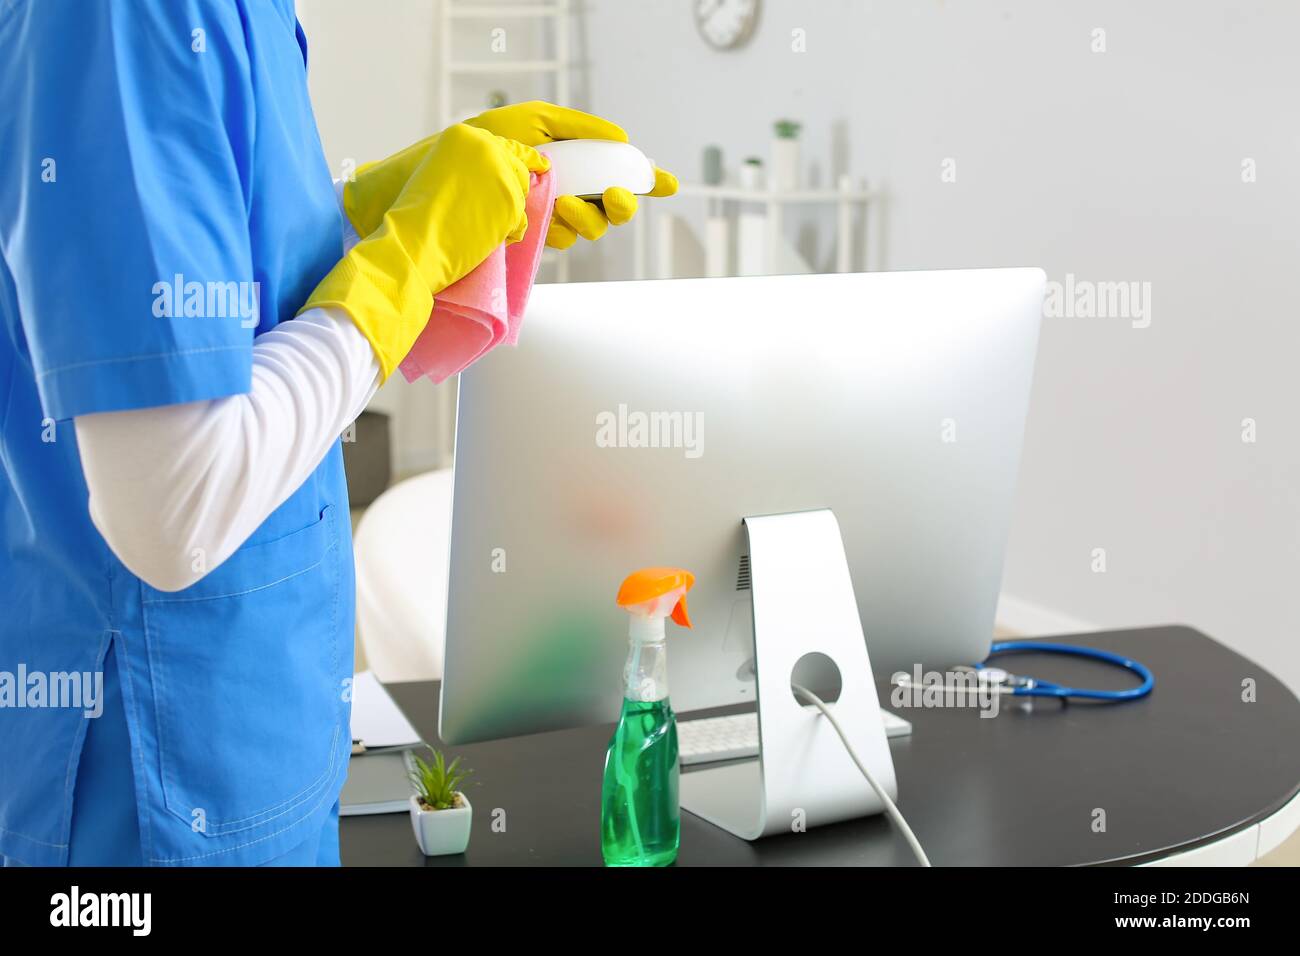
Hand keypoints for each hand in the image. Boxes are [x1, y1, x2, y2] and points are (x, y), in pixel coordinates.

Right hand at [303, 124, 547, 380]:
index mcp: (464, 135)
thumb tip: (504, 175)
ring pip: (521, 195)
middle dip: (510, 192)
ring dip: (509, 214)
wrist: (413, 241)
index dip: (521, 160)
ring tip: (481, 228)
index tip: (540, 165)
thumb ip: (469, 167)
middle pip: (518, 170)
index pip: (506, 145)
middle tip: (490, 214)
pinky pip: (521, 220)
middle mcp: (486, 147)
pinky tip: (488, 238)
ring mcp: (501, 173)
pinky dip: (510, 232)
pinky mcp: (511, 203)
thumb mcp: (440, 172)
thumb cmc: (417, 216)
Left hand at [465, 100, 677, 249]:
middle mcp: (578, 191)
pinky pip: (565, 238)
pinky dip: (560, 226)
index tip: (667, 183)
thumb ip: (580, 127)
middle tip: (614, 196)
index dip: (651, 181)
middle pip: (618, 208)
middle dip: (624, 204)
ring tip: (564, 203)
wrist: (458, 166)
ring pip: (594, 227)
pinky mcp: (541, 234)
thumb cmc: (495, 138)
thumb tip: (621, 137)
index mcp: (583, 162)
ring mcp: (560, 215)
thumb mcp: (538, 120)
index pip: (624, 172)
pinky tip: (545, 214)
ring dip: (587, 216)